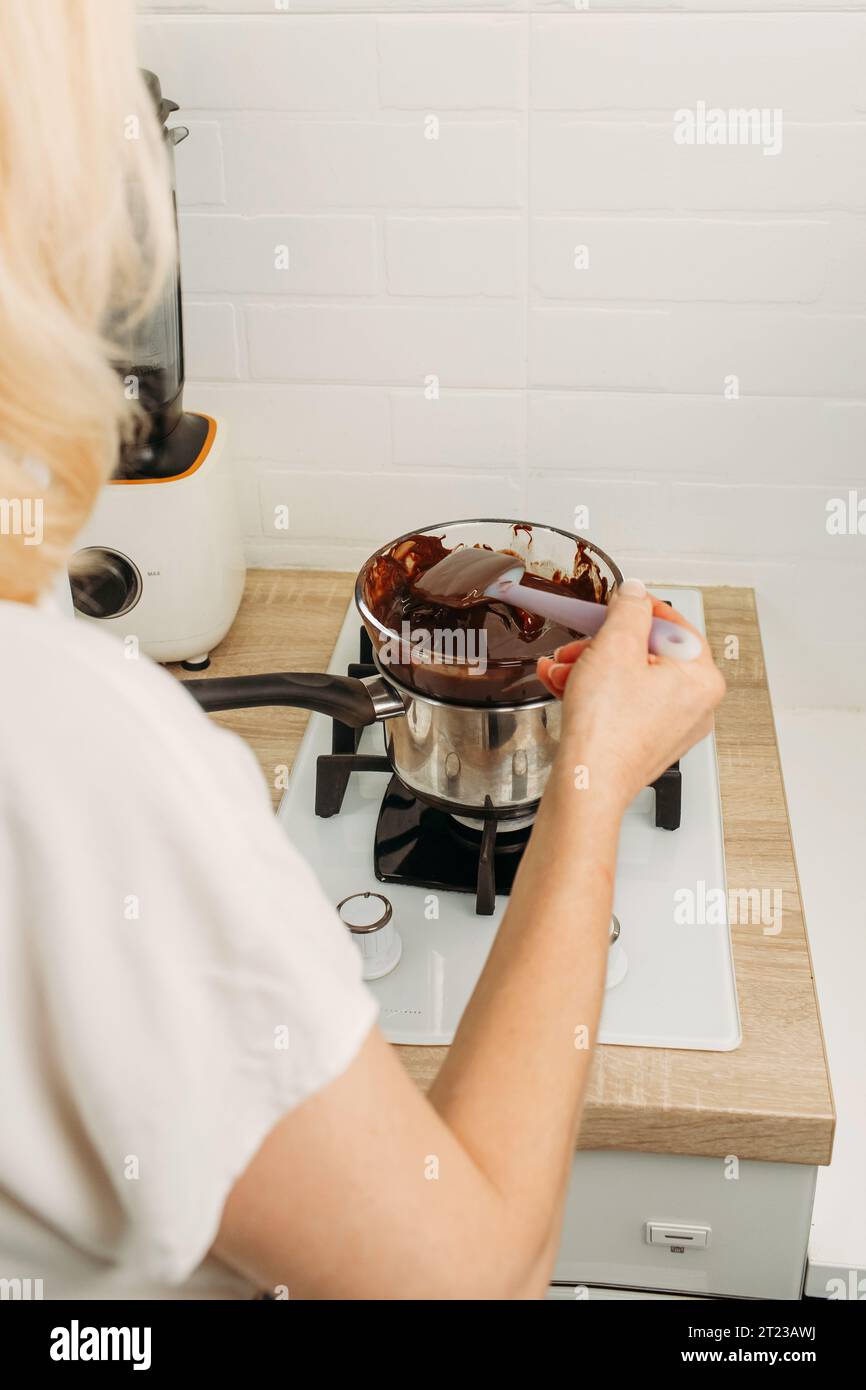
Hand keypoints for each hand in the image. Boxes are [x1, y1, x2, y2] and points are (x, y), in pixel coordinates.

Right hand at [537, 580, 725, 810]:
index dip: (638, 610)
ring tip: (560, 667)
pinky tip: (563, 686)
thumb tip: (635, 593)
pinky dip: (595, 692)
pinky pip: (624, 704)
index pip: (674, 625)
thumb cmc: (607, 729)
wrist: (587, 783)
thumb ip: (628, 609)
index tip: (616, 603)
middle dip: (602, 645)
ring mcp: (672, 726)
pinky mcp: (647, 742)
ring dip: (591, 667)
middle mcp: (695, 705)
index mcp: (701, 678)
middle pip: (647, 653)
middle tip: (577, 644)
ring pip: (630, 679)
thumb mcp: (614, 647)